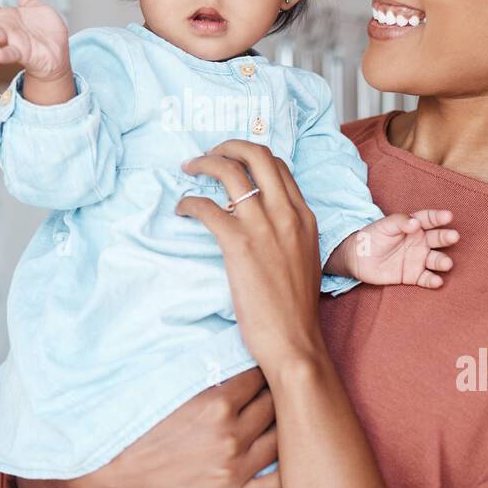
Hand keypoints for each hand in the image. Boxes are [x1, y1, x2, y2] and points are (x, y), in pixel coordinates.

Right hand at [76, 368, 280, 487]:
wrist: (116, 469)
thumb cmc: (144, 422)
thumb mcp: (174, 386)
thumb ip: (210, 370)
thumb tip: (243, 344)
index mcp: (217, 403)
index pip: (260, 376)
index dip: (263, 370)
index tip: (263, 370)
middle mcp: (230, 436)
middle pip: (275, 406)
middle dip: (275, 396)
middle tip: (273, 394)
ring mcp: (233, 470)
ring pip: (281, 441)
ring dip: (281, 429)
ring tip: (276, 422)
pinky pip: (276, 486)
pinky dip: (284, 471)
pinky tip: (281, 459)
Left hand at [174, 140, 326, 375]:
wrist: (295, 341)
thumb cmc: (295, 309)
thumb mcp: (303, 259)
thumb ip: (289, 232)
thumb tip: (262, 222)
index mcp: (305, 216)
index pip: (278, 166)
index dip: (251, 155)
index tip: (231, 160)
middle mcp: (287, 214)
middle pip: (257, 155)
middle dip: (227, 146)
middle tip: (208, 154)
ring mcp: (264, 227)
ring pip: (230, 171)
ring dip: (204, 163)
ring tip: (189, 169)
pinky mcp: (239, 245)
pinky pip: (207, 207)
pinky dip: (190, 202)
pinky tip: (182, 209)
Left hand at [344, 209, 457, 288]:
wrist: (358, 259)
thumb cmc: (372, 237)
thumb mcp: (384, 226)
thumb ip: (400, 222)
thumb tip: (416, 223)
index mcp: (414, 226)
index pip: (429, 219)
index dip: (438, 217)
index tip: (448, 216)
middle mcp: (420, 241)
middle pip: (437, 239)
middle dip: (446, 238)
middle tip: (454, 237)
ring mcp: (418, 259)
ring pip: (435, 260)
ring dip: (442, 261)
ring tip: (446, 263)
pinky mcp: (414, 275)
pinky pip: (426, 278)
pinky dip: (433, 280)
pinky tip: (437, 281)